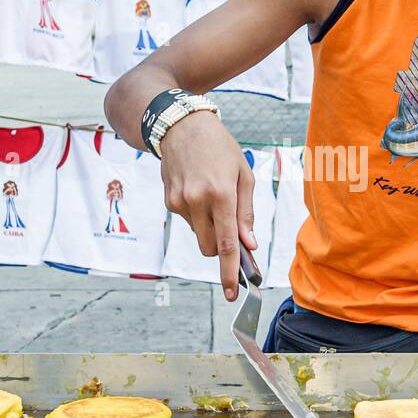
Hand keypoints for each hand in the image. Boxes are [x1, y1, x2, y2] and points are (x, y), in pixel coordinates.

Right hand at [159, 111, 257, 300]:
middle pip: (209, 249)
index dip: (230, 272)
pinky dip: (197, 215)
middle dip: (220, 249)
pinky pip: (188, 221)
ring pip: (198, 235)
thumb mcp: (243, 175)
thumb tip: (249, 244)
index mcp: (220, 195)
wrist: (180, 126)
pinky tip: (199, 190)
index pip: (226, 245)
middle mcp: (196, 201)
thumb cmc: (219, 148)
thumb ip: (246, 213)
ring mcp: (179, 203)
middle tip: (232, 231)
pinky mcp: (168, 201)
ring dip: (209, 227)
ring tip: (213, 196)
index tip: (234, 292)